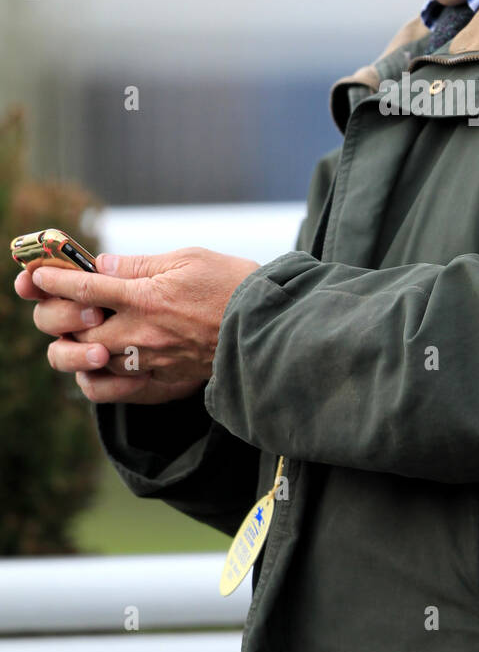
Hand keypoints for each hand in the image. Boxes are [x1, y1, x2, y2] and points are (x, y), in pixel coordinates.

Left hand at [13, 247, 259, 404]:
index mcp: (145, 298)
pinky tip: (96, 367)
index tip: (37, 274)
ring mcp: (150, 363)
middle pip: (77, 330)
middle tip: (61, 306)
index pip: (85, 288)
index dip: (54, 280)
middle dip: (59, 316)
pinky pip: (112, 393)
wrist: (268, 328)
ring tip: (79, 335)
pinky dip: (94, 382)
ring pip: (90, 363)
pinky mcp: (162, 385)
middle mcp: (141, 334)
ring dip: (76, 348)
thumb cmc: (233, 285)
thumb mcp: (188, 259)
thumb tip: (104, 266)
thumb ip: (140, 265)